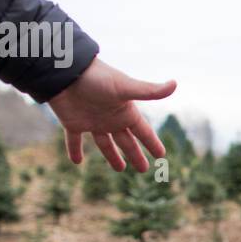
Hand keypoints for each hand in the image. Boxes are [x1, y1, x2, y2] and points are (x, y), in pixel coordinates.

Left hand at [46, 55, 176, 171]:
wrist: (65, 72)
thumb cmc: (98, 78)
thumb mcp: (125, 87)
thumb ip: (149, 91)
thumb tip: (175, 84)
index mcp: (125, 112)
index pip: (143, 131)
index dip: (152, 143)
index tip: (161, 155)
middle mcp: (111, 118)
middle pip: (127, 141)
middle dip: (136, 154)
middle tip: (144, 169)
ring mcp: (92, 121)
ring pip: (105, 144)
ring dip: (112, 156)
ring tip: (120, 169)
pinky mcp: (73, 123)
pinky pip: (74, 140)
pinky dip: (75, 150)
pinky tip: (76, 162)